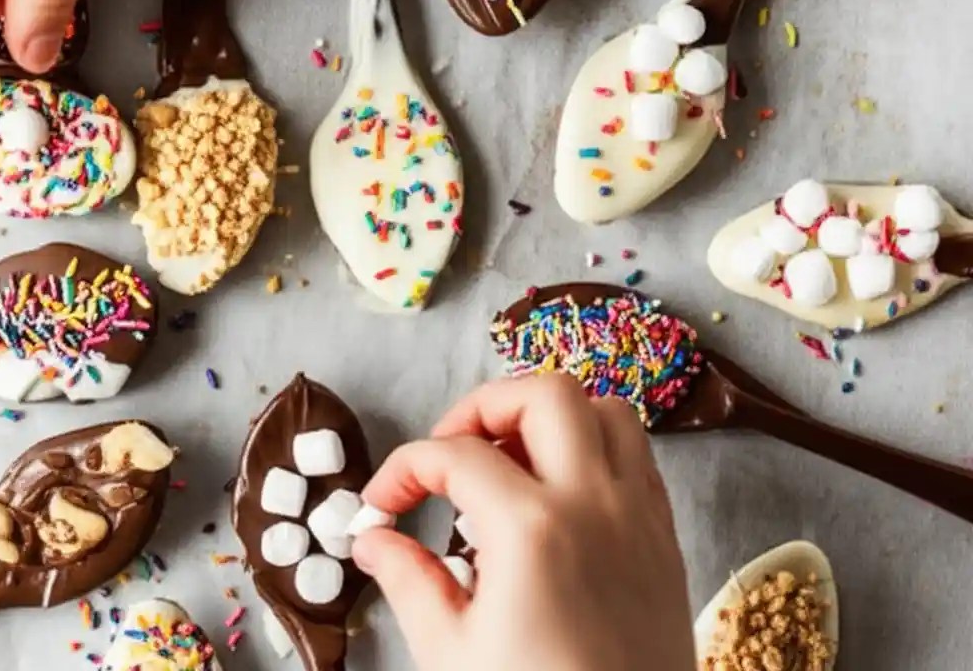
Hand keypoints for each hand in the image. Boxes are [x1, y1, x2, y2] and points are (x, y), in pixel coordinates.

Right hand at [353, 376, 694, 670]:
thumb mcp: (451, 651)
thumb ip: (408, 579)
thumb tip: (375, 540)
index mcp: (531, 528)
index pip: (455, 455)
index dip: (405, 469)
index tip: (382, 504)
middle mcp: (594, 504)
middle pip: (545, 395)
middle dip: (485, 407)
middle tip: (450, 452)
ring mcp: (639, 517)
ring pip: (605, 411)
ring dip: (550, 418)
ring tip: (507, 462)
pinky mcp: (665, 541)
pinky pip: (638, 459)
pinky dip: (594, 451)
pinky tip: (557, 495)